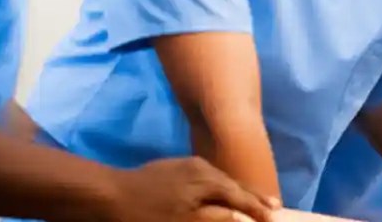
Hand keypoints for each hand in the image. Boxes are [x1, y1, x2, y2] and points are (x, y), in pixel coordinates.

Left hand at [107, 158, 278, 221]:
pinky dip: (219, 185)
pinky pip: (206, 176)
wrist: (107, 193)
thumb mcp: (183, 221)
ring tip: (250, 198)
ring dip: (237, 190)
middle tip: (274, 203)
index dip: (257, 207)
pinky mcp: (173, 167)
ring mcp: (186, 165)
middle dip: (253, 195)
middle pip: (234, 183)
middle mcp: (201, 168)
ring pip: (220, 178)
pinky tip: (218, 190)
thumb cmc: (146, 213)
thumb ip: (215, 218)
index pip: (240, 196)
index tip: (274, 216)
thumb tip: (240, 216)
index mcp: (207, 181)